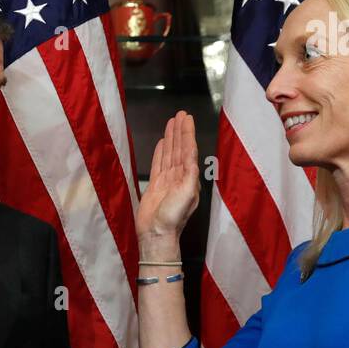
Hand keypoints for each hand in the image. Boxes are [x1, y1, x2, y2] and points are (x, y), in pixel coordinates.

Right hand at [136, 110, 199, 241]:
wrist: (156, 233)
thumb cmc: (173, 217)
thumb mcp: (186, 196)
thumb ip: (190, 177)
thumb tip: (192, 159)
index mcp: (189, 178)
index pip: (189, 150)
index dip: (187, 134)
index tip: (186, 119)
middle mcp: (180, 176)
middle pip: (180, 148)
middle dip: (180, 131)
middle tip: (180, 114)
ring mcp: (167, 180)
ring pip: (170, 153)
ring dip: (171, 138)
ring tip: (171, 122)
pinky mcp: (156, 185)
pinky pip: (159, 163)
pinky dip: (160, 152)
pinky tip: (162, 142)